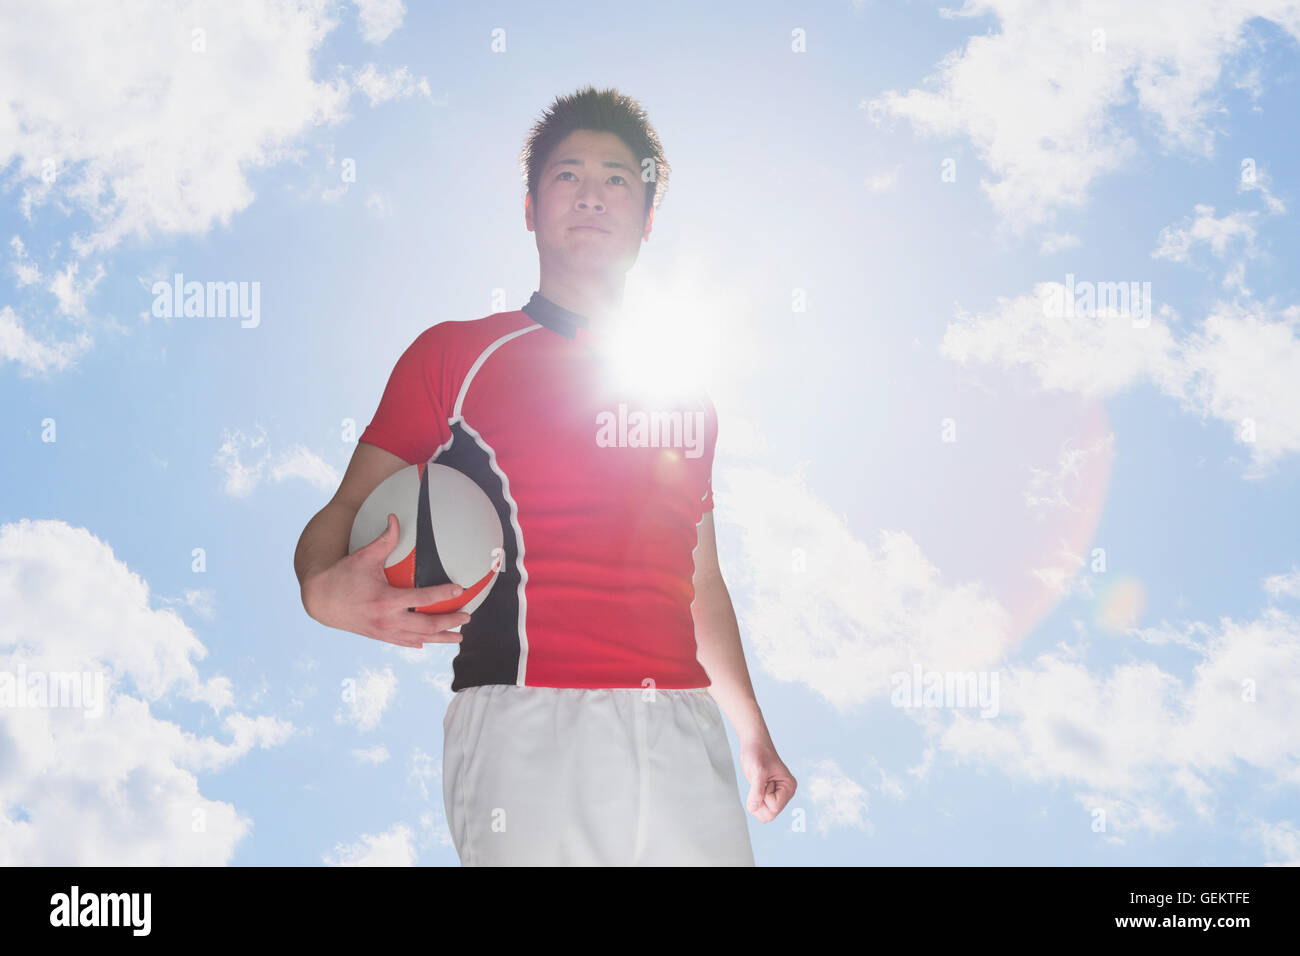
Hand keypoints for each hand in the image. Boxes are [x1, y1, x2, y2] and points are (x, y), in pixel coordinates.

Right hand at [301, 512, 469, 647]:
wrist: (319, 601)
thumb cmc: (342, 575)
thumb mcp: (363, 556)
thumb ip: (384, 540)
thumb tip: (395, 518)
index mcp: (385, 601)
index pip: (422, 600)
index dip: (443, 594)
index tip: (460, 590)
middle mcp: (386, 620)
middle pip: (426, 626)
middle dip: (449, 623)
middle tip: (467, 617)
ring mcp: (383, 632)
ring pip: (418, 639)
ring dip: (440, 638)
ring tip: (458, 638)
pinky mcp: (378, 636)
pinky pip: (403, 642)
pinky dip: (418, 642)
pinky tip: (427, 642)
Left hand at [739, 740, 795, 821]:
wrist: (754, 744)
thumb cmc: (758, 753)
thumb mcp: (757, 771)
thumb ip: (756, 791)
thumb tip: (754, 808)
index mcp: (789, 787)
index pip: (774, 808)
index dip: (763, 796)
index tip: (764, 780)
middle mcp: (786, 793)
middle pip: (769, 815)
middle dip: (759, 802)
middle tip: (759, 783)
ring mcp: (778, 795)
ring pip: (764, 814)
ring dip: (756, 800)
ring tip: (758, 783)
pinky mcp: (769, 795)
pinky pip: (760, 808)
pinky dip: (754, 799)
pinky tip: (757, 786)